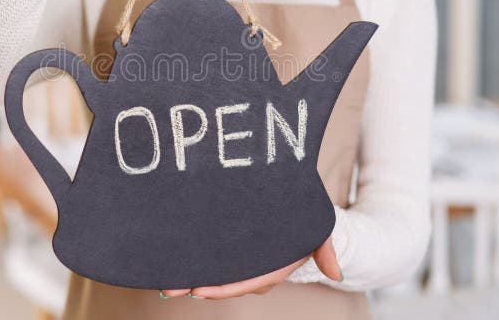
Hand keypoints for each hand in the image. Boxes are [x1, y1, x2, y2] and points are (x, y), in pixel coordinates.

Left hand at [159, 237, 342, 299]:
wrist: (297, 210)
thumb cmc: (305, 221)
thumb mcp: (319, 232)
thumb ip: (325, 250)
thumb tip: (334, 273)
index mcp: (272, 269)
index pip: (245, 283)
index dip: (222, 289)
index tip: (199, 289)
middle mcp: (253, 270)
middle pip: (223, 283)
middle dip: (196, 285)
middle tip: (169, 286)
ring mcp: (240, 261)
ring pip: (213, 273)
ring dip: (189, 276)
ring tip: (164, 278)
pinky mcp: (229, 249)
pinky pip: (211, 260)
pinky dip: (193, 261)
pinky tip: (172, 260)